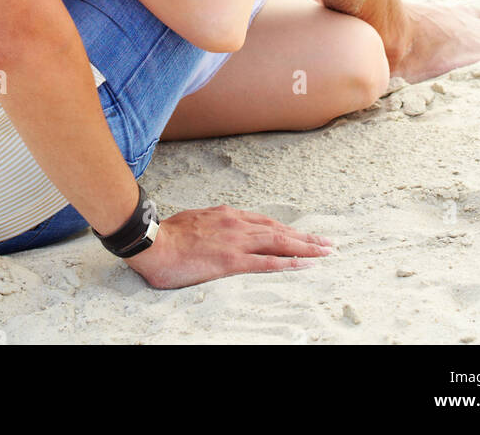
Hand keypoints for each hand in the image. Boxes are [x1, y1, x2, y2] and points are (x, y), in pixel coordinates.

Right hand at [124, 204, 333, 289]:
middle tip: (326, 243)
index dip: (285, 229)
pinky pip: (267, 262)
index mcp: (227, 215)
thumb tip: (218, 232)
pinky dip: (289, 262)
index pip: (264, 222)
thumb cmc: (167, 236)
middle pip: (278, 229)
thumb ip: (212, 225)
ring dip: (305, 247)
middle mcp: (236, 224)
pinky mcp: (232, 261)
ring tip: (324, 252)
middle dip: (305, 237)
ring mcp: (236, 241)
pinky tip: (304, 264)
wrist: (153, 242)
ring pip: (279, 242)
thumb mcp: (195, 222)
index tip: (301, 234)